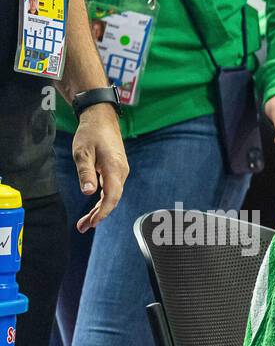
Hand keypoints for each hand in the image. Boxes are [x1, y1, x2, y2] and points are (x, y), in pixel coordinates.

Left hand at [70, 103, 128, 232]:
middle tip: (83, 227)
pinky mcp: (117, 171)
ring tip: (85, 222)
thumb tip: (88, 193)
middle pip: (112, 199)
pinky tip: (94, 208)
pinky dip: (102, 201)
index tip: (92, 223)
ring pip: (112, 196)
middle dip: (99, 215)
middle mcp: (122, 173)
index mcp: (114, 169)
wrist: (102, 118)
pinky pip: (111, 190)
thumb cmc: (90, 133)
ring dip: (100, 210)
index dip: (102, 212)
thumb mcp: (82, 152)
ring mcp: (121, 172)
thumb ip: (86, 173)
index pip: (111, 196)